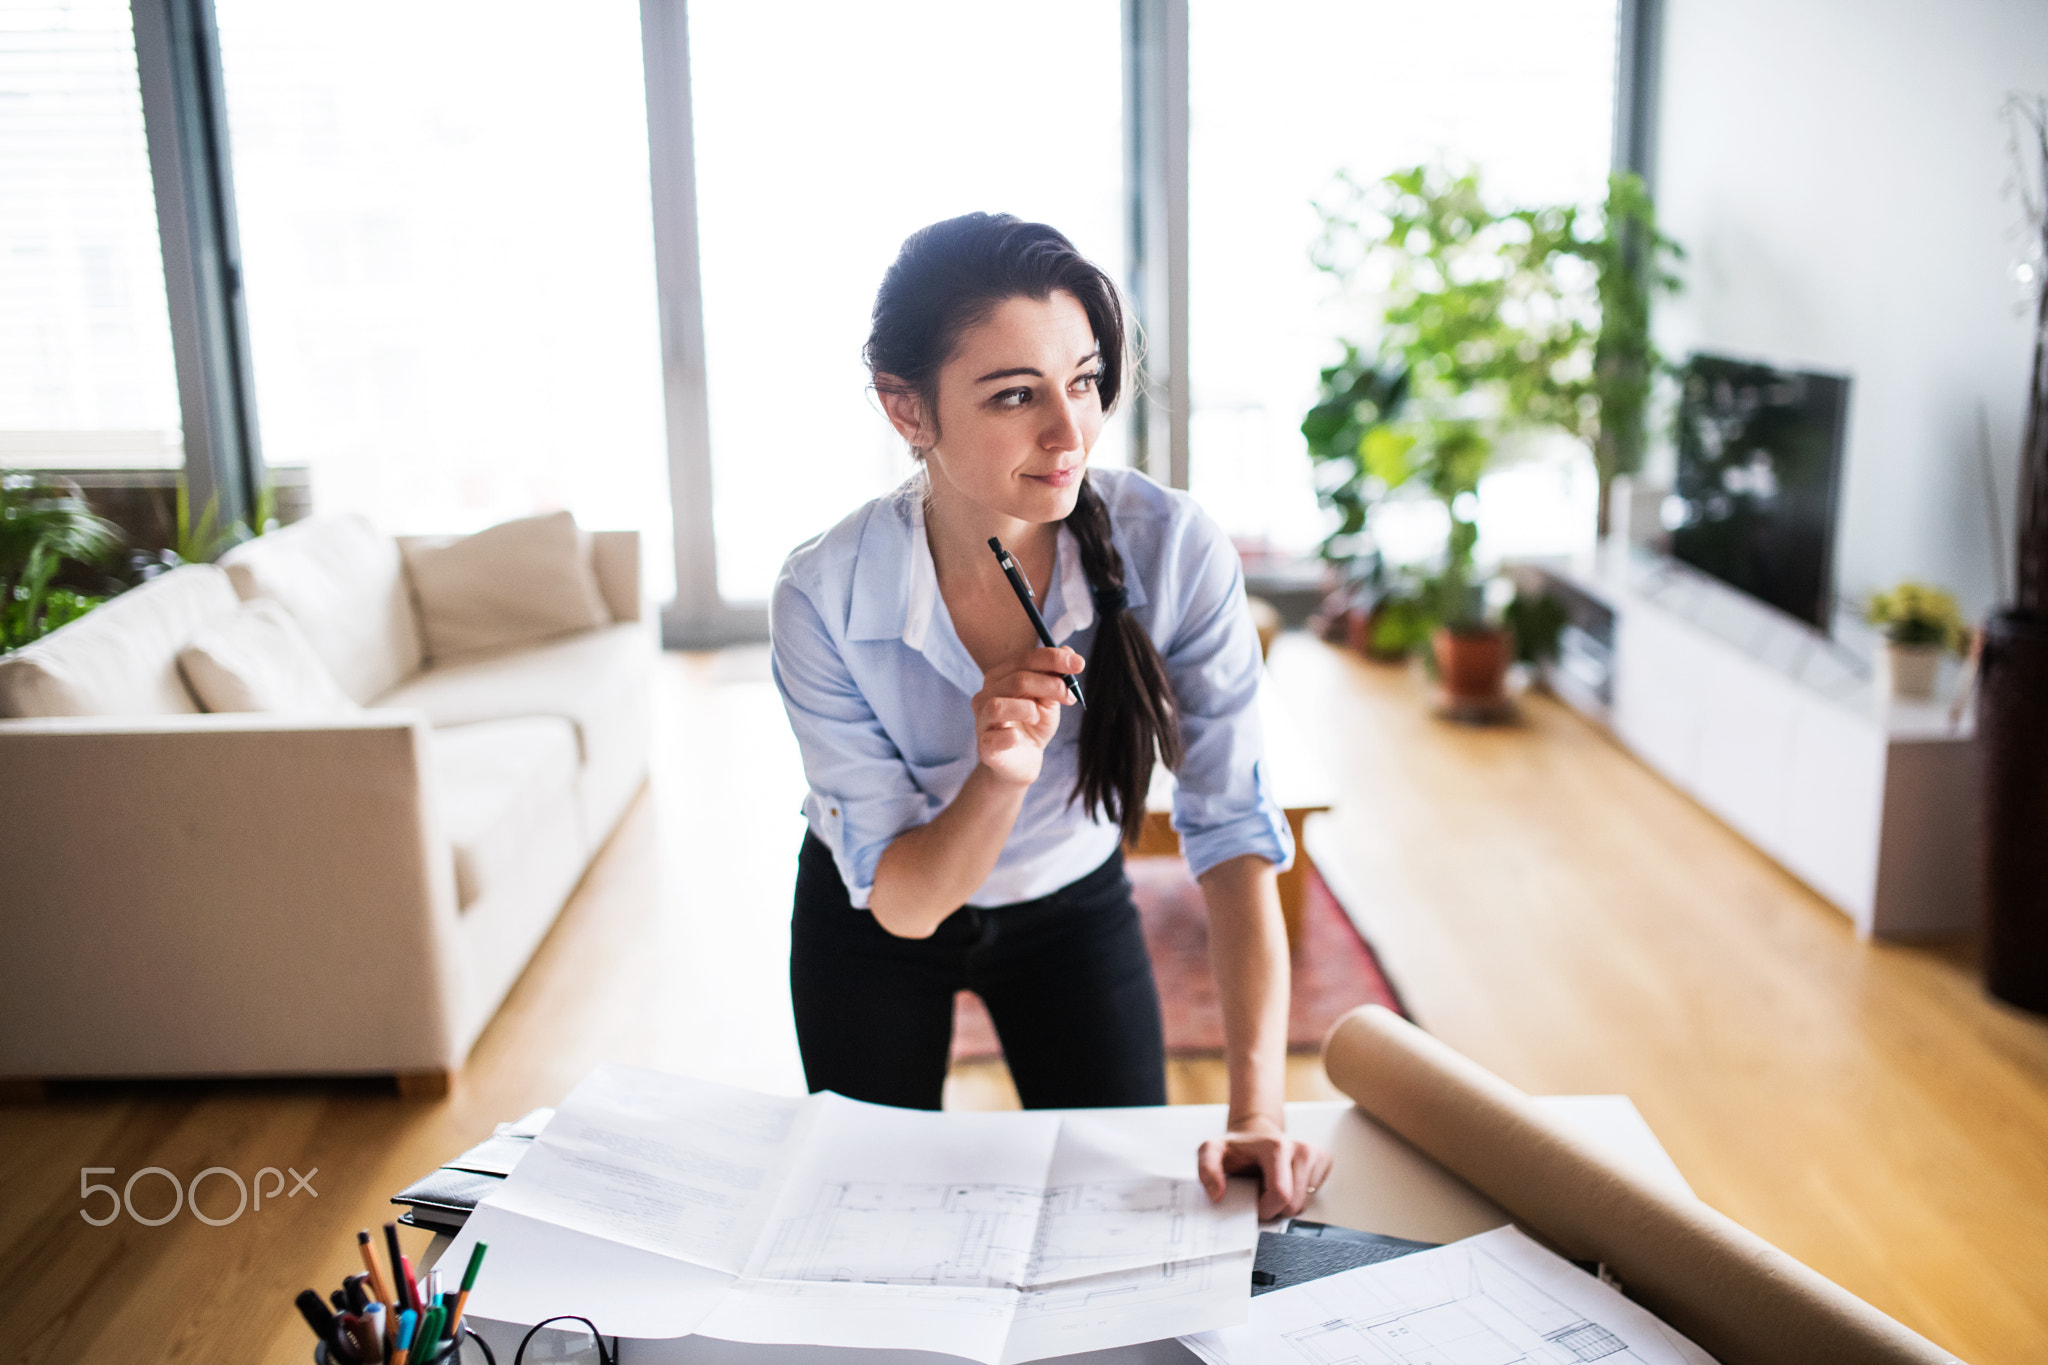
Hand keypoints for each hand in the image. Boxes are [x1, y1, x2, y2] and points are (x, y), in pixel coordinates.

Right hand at [971, 646, 1081, 786]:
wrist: (1023, 762)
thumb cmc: (1033, 726)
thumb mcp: (1049, 700)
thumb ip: (1055, 677)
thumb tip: (1069, 650)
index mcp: (1000, 677)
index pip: (1024, 659)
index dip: (1053, 659)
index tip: (1079, 664)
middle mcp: (985, 695)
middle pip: (1017, 680)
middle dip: (1050, 684)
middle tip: (1069, 696)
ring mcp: (982, 721)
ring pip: (999, 705)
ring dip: (1028, 710)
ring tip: (1037, 717)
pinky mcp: (984, 747)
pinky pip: (997, 737)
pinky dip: (1013, 737)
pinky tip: (1021, 738)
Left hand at [1197, 1116, 1332, 1221]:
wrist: (1256, 1133)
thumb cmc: (1237, 1147)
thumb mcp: (1211, 1151)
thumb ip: (1207, 1170)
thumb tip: (1217, 1194)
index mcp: (1276, 1147)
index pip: (1280, 1194)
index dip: (1265, 1208)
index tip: (1253, 1202)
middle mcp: (1300, 1149)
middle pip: (1295, 1203)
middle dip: (1275, 1208)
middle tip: (1261, 1192)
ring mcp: (1314, 1154)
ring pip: (1305, 1203)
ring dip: (1286, 1203)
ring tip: (1271, 1185)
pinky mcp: (1323, 1160)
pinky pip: (1313, 1195)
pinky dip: (1298, 1196)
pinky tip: (1286, 1181)